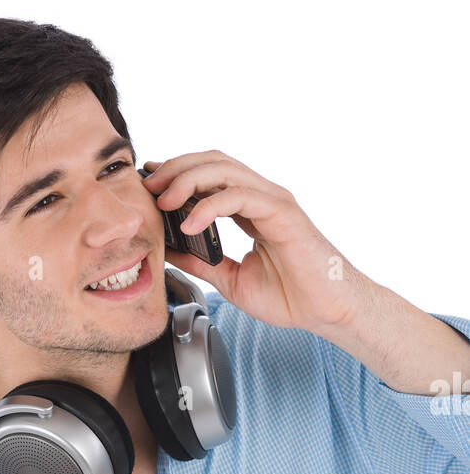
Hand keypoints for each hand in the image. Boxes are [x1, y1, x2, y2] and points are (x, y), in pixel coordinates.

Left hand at [141, 151, 369, 337]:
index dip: (178, 174)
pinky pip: (239, 196)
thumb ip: (202, 263)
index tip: (149, 185)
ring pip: (224, 170)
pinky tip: (189, 224)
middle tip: (148, 187)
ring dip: (187, 180)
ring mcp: (273, 201)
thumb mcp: (230, 279)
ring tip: (162, 202)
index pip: (210, 175)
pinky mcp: (282, 212)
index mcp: (250, 209)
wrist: (325, 311)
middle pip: (213, 162)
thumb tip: (168, 252)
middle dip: (175, 169)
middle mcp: (261, 197)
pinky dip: (208, 207)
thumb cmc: (290, 296)